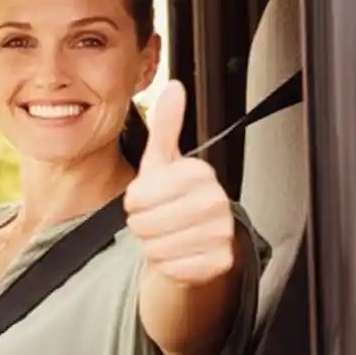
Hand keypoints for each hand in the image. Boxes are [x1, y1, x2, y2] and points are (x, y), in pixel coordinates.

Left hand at [125, 81, 235, 286]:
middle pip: (147, 222)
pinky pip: (172, 267)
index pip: (141, 195)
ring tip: (165, 236)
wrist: (196, 243)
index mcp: (200, 173)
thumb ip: (165, 126)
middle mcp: (216, 201)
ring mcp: (221, 233)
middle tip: (155, 221)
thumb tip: (174, 87)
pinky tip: (177, 254)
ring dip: (153, 245)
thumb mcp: (163, 162)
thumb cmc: (174, 202)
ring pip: (158, 246)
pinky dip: (166, 264)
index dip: (134, 201)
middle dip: (142, 225)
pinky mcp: (219, 262)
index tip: (146, 200)